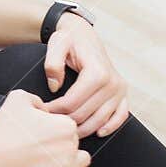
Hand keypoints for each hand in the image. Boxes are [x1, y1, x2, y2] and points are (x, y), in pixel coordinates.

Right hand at [0, 89, 92, 166]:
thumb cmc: (3, 128)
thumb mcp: (18, 98)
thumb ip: (36, 98)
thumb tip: (43, 107)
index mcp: (65, 124)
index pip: (68, 125)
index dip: (54, 128)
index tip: (40, 133)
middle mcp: (71, 144)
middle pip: (74, 142)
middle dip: (61, 143)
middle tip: (41, 147)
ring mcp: (68, 165)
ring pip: (82, 159)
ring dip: (73, 158)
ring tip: (55, 160)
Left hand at [40, 11, 129, 136]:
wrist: (83, 34)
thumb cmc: (68, 40)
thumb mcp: (57, 44)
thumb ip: (52, 63)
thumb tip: (54, 87)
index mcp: (97, 72)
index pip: (72, 103)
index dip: (54, 111)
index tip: (42, 110)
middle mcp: (112, 82)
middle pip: (84, 115)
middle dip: (65, 121)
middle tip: (50, 122)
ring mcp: (120, 90)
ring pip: (100, 120)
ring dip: (83, 129)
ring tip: (66, 129)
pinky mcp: (123, 94)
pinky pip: (120, 116)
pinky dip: (110, 127)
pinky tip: (98, 132)